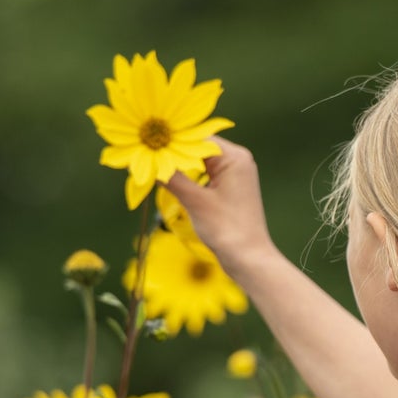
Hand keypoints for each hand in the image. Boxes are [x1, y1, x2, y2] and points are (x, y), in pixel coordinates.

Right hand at [164, 137, 278, 279]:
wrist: (249, 259)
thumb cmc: (227, 229)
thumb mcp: (195, 201)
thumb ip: (172, 177)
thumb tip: (150, 161)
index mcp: (234, 157)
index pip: (198, 138)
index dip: (173, 142)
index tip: (150, 146)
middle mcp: (237, 161)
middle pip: (199, 148)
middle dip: (175, 155)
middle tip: (148, 158)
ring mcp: (234, 175)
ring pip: (200, 162)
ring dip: (180, 167)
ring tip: (156, 169)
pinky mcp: (229, 189)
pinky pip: (204, 175)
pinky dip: (188, 178)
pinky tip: (171, 183)